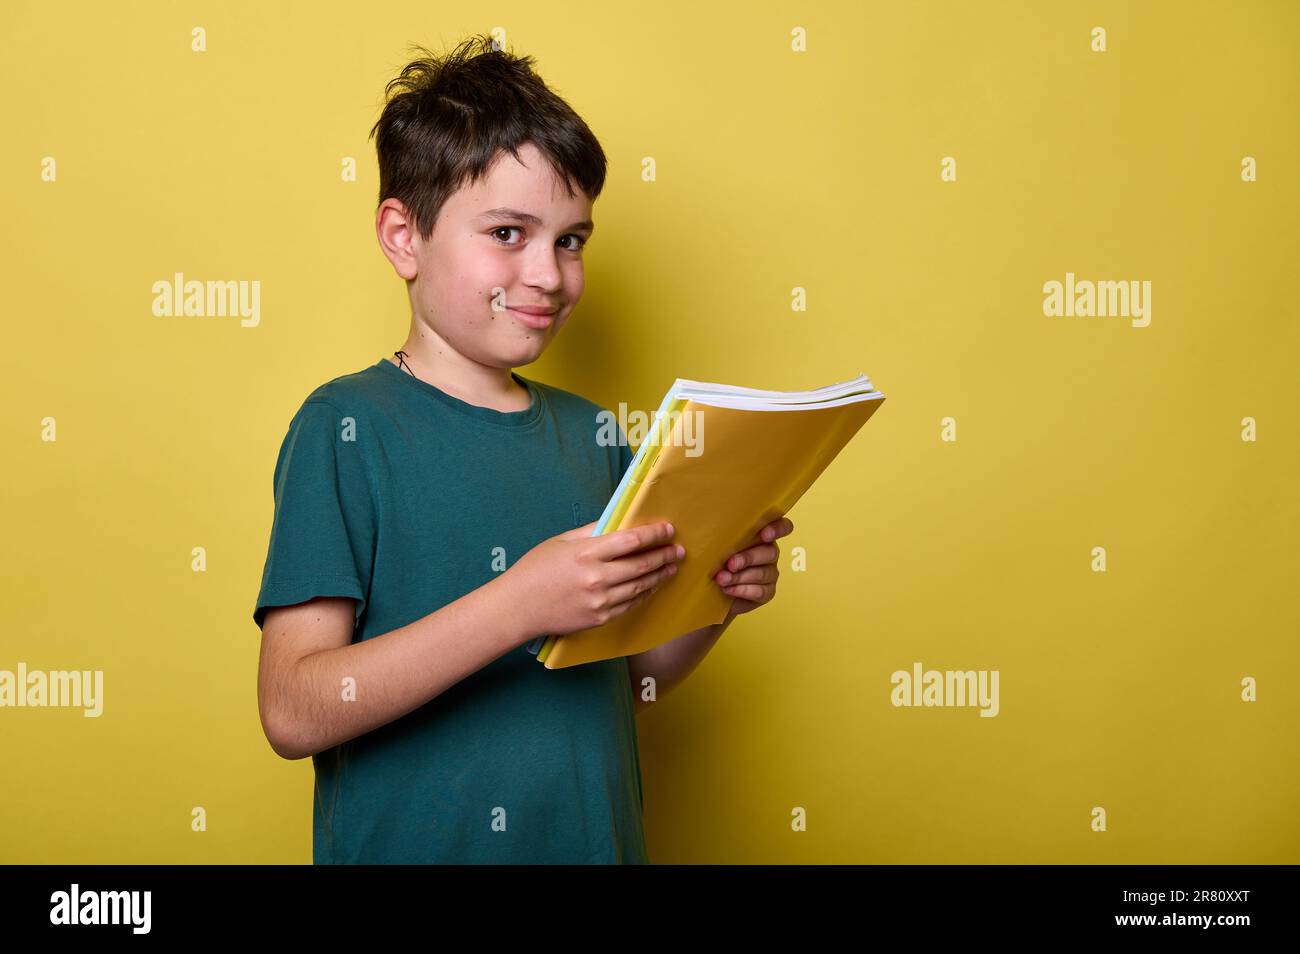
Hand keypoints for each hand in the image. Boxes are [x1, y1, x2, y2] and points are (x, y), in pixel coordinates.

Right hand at [505, 520, 684, 640]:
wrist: (518, 608)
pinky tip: (652, 586)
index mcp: (586, 553)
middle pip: (641, 564)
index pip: (630, 541)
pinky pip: (630, 604)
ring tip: (672, 567)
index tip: (668, 529)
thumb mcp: (560, 542)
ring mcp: (599, 601)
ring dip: (659, 575)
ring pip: (640, 586)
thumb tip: (617, 523)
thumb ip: (590, 532)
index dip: (653, 534)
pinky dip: (644, 594)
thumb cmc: (534, 570)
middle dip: (663, 555)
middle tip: (679, 550)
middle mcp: (596, 578)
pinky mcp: (599, 618)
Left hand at [712, 516, 793, 616]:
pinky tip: (728, 590)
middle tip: (729, 564)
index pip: (782, 526)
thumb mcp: (714, 544)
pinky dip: (742, 590)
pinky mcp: (767, 592)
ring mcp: (770, 573)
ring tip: (721, 579)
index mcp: (761, 535)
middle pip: (770, 552)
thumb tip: (703, 523)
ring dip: (740, 576)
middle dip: (748, 558)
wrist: (709, 590)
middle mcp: (769, 552)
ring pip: (763, 572)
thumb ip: (717, 534)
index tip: (764, 534)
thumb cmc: (712, 560)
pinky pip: (760, 591)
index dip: (778, 528)